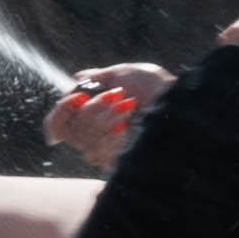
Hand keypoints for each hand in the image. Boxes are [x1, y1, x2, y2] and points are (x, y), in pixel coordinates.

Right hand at [45, 63, 175, 171]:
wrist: (181, 103)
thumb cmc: (157, 87)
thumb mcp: (122, 74)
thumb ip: (97, 78)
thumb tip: (77, 78)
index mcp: (92, 114)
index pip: (58, 124)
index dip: (60, 112)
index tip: (77, 97)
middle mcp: (95, 135)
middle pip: (70, 130)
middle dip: (91, 109)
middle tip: (117, 95)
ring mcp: (106, 151)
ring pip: (82, 140)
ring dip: (103, 118)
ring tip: (129, 106)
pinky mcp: (117, 163)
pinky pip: (97, 152)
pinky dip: (110, 135)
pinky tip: (127, 125)